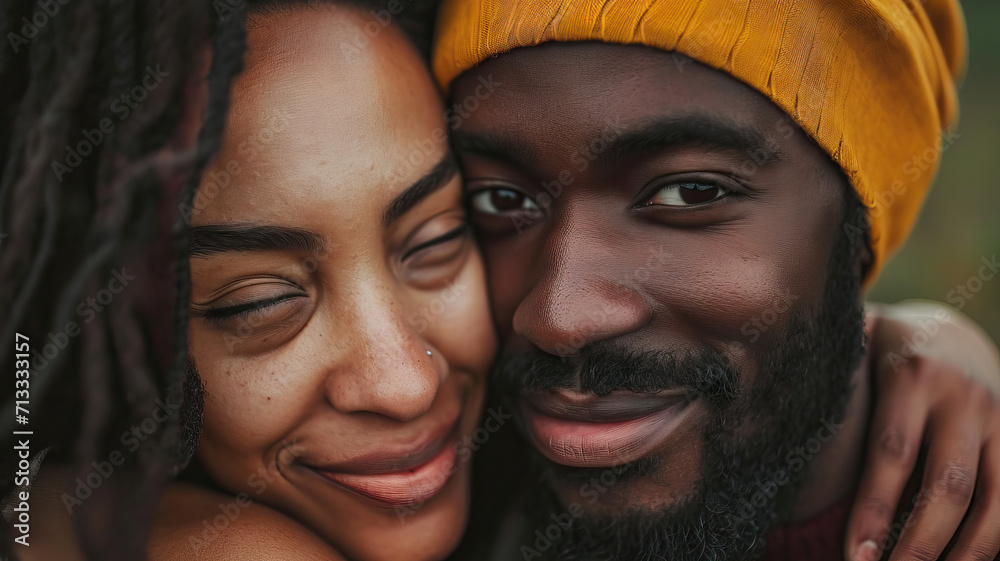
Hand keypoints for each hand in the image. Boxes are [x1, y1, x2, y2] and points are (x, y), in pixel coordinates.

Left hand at [846, 301, 999, 560]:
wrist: (950, 331)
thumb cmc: (876, 351)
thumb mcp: (851, 346)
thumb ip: (823, 374)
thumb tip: (759, 398)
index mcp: (910, 374)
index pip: (891, 453)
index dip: (874, 509)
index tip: (855, 556)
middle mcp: (961, 397)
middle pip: (946, 486)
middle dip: (918, 543)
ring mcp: (996, 419)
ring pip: (991, 502)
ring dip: (962, 554)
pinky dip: (989, 540)